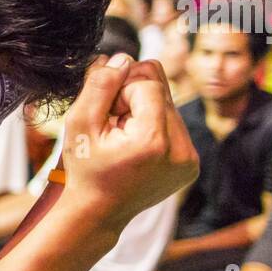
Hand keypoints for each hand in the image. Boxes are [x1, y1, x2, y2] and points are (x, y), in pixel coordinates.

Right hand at [60, 54, 199, 230]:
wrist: (98, 212)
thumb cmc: (84, 169)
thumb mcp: (79, 123)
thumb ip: (99, 85)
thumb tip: (123, 57)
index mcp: (154, 141)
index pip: (148, 82)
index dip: (121, 91)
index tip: (106, 115)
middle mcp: (181, 150)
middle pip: (164, 90)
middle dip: (134, 99)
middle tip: (113, 125)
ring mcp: (190, 160)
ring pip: (170, 104)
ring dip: (143, 113)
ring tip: (123, 139)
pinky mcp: (192, 164)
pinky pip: (175, 124)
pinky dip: (154, 128)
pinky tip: (137, 148)